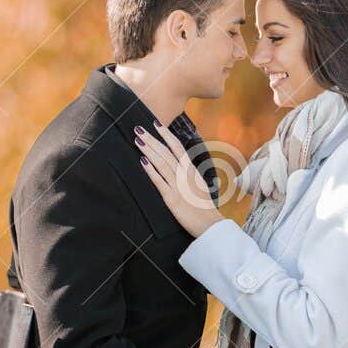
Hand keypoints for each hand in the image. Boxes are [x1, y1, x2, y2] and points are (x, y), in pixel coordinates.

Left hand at [134, 122, 224, 236]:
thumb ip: (190, 175)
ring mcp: (178, 185)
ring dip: (148, 150)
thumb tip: (183, 166)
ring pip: (161, 163)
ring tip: (137, 140)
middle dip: (152, 139)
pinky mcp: (171, 198)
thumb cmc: (205, 207)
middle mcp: (184, 175)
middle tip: (138, 128)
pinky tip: (142, 161)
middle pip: (166, 152)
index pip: (177, 147)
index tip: (156, 124)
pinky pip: (159, 181)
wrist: (211, 224)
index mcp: (191, 170)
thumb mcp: (199, 185)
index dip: (166, 135)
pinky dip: (150, 170)